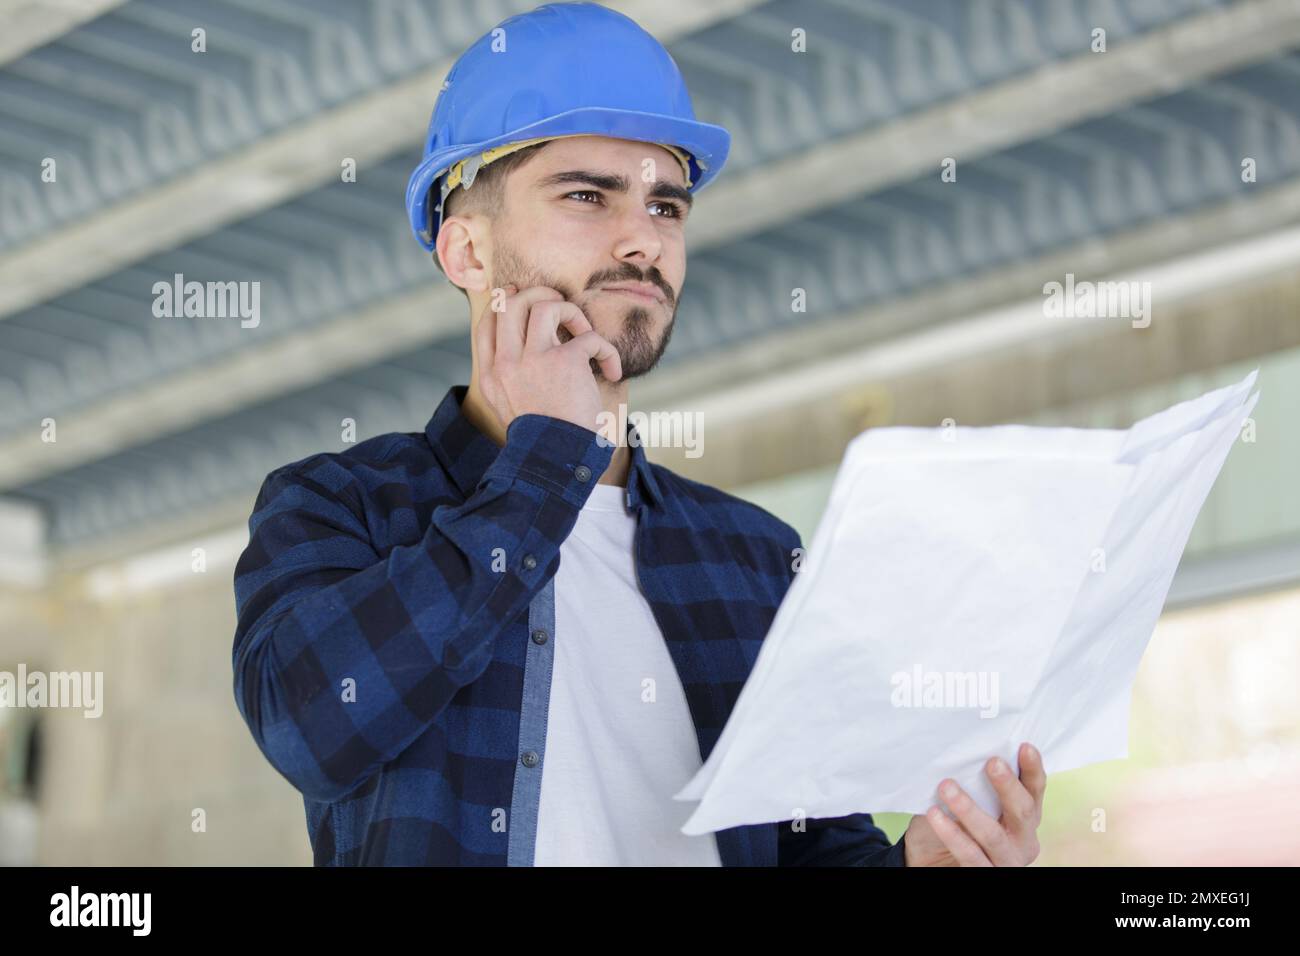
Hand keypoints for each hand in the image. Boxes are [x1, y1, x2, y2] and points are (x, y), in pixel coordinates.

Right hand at [474, 283, 621, 433]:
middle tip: (558, 305)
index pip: (486, 324)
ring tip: (584, 333)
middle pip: (509, 303)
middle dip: (536, 294)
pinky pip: (589, 337)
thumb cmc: (543, 439)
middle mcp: (507, 363)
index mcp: (492, 375)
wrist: (557, 461)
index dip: (505, 303)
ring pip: (544, 304)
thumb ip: (510, 378)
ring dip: (571, 311)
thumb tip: (522, 348)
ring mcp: (533, 360)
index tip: (522, 298)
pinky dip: (607, 352)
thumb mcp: (510, 409)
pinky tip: (611, 372)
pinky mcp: (565, 362)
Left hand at [902, 742, 1045, 865]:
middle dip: (1008, 786)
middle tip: (992, 762)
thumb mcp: (966, 800)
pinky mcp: (986, 874)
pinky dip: (952, 834)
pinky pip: (970, 855)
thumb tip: (961, 752)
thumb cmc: (953, 824)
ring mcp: (1007, 860)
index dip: (1032, 770)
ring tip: (947, 787)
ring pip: (993, 835)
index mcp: (1024, 817)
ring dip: (969, 808)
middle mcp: (1023, 840)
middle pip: (1023, 812)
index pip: (1034, 791)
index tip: (1025, 746)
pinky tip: (935, 815)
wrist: (932, 859)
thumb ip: (972, 783)